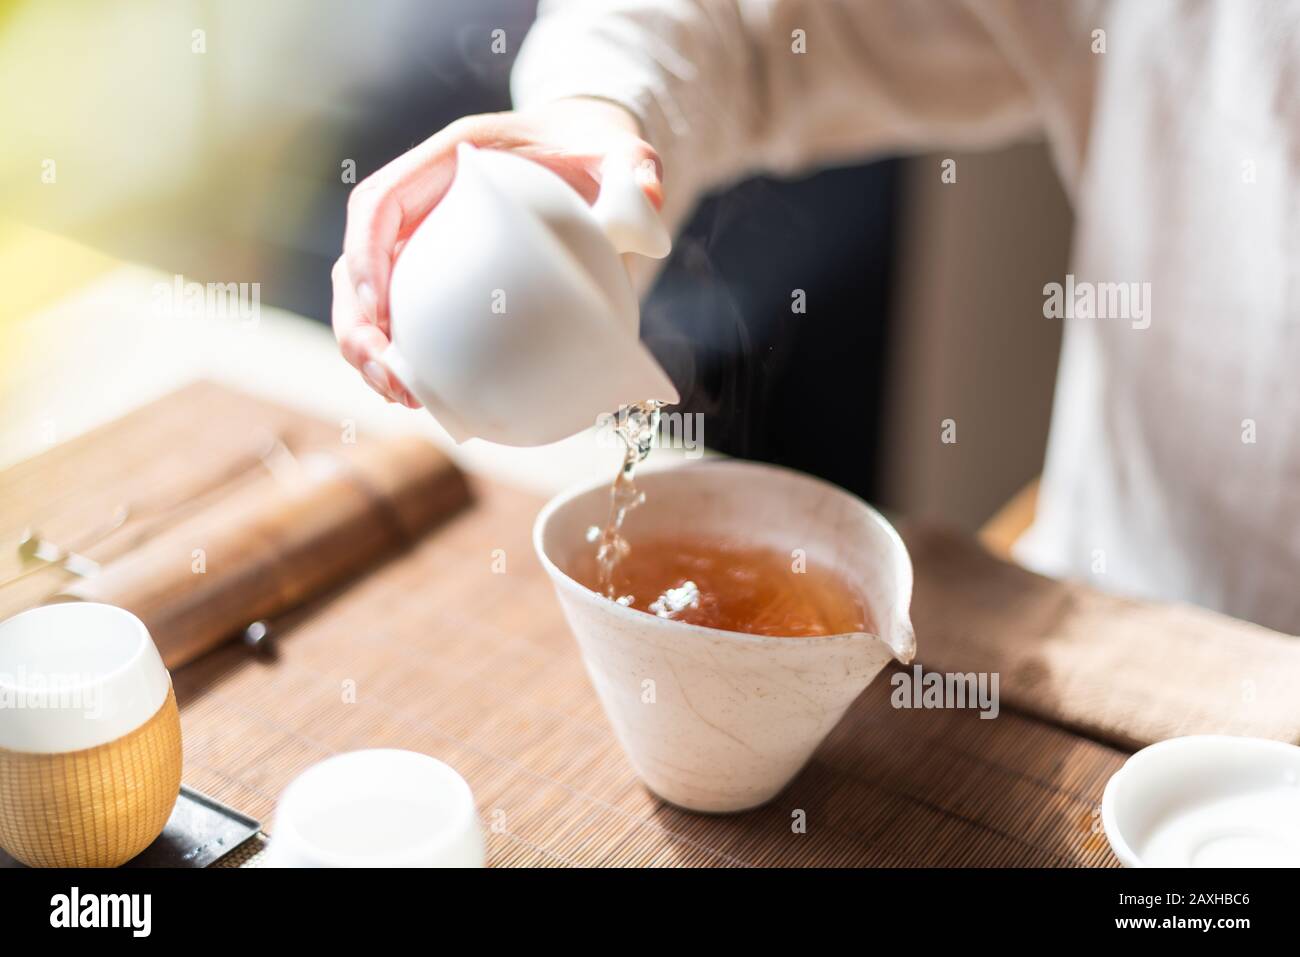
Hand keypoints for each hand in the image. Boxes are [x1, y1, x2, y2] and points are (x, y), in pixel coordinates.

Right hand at [332, 98, 663, 405]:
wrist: (592, 159)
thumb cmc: (597, 152)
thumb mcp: (621, 152)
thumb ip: (635, 167)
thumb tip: (649, 198)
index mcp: (450, 162)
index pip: (382, 202)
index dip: (365, 253)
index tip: (375, 306)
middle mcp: (425, 202)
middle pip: (359, 258)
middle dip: (356, 322)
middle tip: (386, 374)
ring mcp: (427, 242)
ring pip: (368, 297)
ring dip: (371, 351)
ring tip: (402, 397)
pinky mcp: (440, 278)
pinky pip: (406, 320)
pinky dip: (406, 360)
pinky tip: (425, 399)